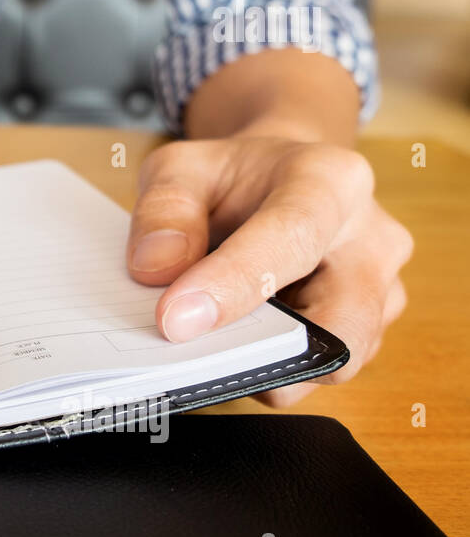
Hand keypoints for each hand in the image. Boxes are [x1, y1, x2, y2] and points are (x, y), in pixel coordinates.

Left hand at [126, 136, 412, 405]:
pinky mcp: (368, 330)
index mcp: (331, 181)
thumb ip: (165, 208)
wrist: (274, 183)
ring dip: (265, 367)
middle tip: (192, 355)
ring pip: (334, 360)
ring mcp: (380, 291)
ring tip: (206, 346)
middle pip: (342, 323)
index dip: (233, 284)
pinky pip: (320, 369)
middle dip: (263, 351)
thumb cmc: (232, 176)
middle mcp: (373, 240)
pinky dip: (272, 370)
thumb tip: (157, 269)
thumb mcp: (182, 167)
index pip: (292, 238)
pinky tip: (230, 346)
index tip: (175, 320)